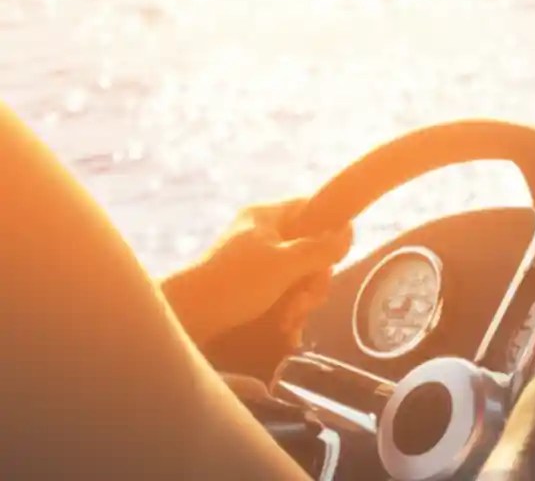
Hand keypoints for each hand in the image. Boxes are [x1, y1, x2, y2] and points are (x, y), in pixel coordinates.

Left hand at [162, 199, 352, 347]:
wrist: (185, 318)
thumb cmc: (234, 283)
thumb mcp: (285, 263)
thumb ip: (320, 248)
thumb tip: (347, 232)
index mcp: (268, 216)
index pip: (314, 206)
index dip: (332, 227)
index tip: (336, 255)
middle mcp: (265, 234)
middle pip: (313, 247)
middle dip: (314, 279)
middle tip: (305, 300)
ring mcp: (258, 262)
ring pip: (301, 274)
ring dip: (303, 300)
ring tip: (290, 320)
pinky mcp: (253, 288)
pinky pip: (286, 293)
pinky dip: (290, 311)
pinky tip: (287, 329)